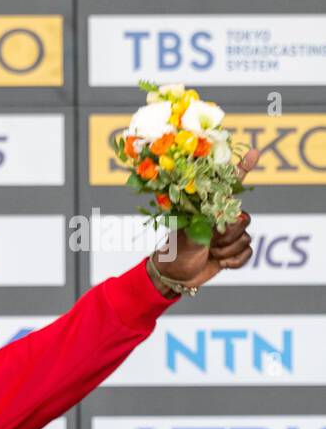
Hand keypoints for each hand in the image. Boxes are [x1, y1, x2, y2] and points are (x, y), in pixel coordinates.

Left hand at [150, 147, 259, 294]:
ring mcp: (229, 234)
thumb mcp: (188, 237)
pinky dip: (232, 262)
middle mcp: (221, 218)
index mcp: (207, 209)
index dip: (242, 168)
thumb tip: (233, 219)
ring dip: (226, 251)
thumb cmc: (174, 254)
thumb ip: (209, 226)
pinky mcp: (235, 250)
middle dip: (226, 236)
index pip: (228, 186)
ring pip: (246, 239)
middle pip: (244, 219)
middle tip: (207, 244)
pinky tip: (218, 262)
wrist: (174, 277)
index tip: (253, 152)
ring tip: (208, 253)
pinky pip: (247, 254)